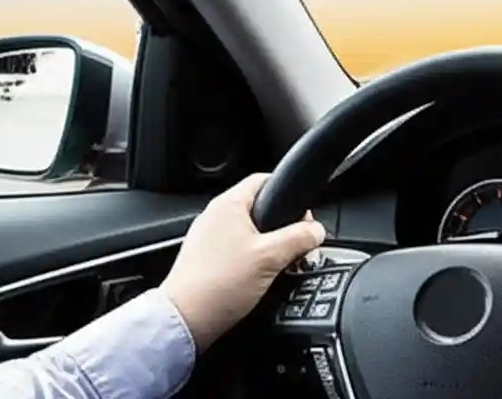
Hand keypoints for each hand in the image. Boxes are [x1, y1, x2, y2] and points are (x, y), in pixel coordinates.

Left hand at [160, 173, 326, 350]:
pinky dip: (251, 259)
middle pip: (258, 208)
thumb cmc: (219, 285)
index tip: (303, 215)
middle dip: (281, 226)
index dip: (287, 193)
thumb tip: (316, 230)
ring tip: (279, 265)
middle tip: (295, 246)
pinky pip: (235, 250)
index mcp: (228, 205)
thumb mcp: (271, 257)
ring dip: (268, 246)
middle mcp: (214, 216)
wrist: (185, 321)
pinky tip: (259, 278)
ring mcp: (206, 239)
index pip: (263, 180)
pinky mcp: (203, 260)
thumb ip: (299, 238)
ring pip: (248, 232)